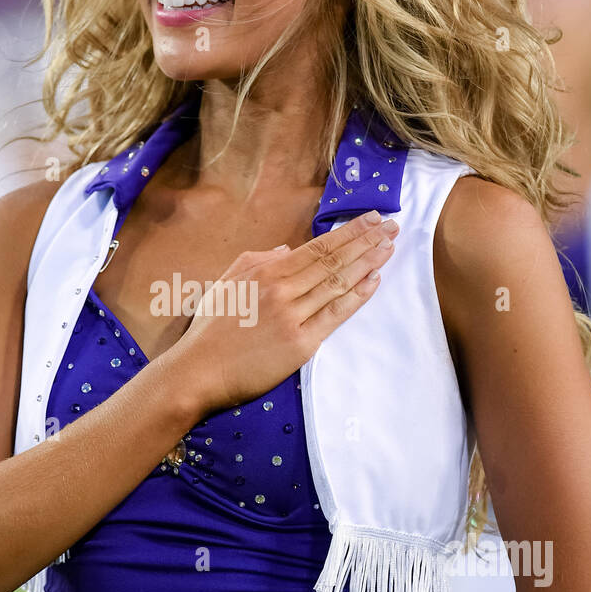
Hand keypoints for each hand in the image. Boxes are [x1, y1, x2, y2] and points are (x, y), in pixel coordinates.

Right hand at [168, 211, 398, 413]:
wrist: (198, 371)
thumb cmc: (210, 330)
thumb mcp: (226, 282)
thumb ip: (257, 260)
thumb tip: (287, 250)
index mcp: (266, 272)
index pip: (317, 247)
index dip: (348, 232)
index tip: (372, 220)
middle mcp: (283, 289)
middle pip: (333, 260)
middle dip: (366, 241)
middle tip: (392, 227)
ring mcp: (293, 317)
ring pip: (338, 283)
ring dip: (368, 263)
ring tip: (389, 248)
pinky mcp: (301, 344)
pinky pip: (335, 315)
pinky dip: (357, 296)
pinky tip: (373, 281)